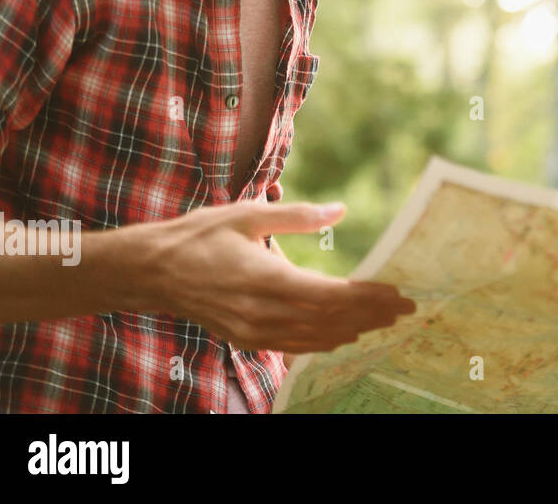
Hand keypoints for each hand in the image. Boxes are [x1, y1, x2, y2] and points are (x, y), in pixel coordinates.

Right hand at [138, 200, 416, 354]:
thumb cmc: (199, 236)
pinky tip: (344, 333)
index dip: (368, 298)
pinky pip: (294, 346)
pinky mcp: (245, 339)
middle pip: (330, 321)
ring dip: (353, 330)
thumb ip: (298, 217)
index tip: (397, 293)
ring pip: (315, 339)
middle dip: (372, 315)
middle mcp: (262, 313)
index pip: (330, 296)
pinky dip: (324, 341)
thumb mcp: (247, 214)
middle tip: (406, 308)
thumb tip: (340, 210)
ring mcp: (253, 331)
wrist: (151, 271)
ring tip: (384, 320)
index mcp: (265, 280)